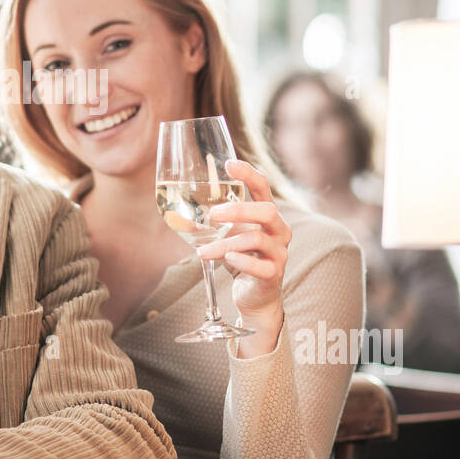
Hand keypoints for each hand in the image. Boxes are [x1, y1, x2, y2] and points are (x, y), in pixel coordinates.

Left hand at [198, 159, 291, 354]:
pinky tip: (227, 259)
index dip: (249, 174)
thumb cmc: (241, 258)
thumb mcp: (227, 235)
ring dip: (225, 244)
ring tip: (203, 252)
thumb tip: (180, 210)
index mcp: (268, 215)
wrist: (254, 294)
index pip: (263, 188)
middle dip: (239, 210)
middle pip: (267, 210)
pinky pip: (260, 266)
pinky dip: (241, 261)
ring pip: (256, 239)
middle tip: (214, 214)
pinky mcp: (274, 274)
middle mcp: (279, 230)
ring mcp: (279, 252)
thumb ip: (214, 221)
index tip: (229, 164)